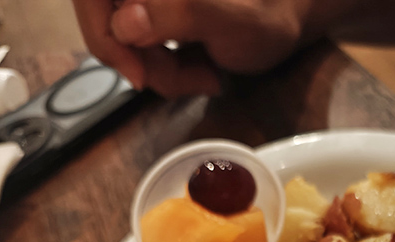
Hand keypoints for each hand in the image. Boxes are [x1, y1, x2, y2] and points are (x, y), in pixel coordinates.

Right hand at [71, 0, 315, 96]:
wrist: (289, 18)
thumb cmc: (267, 15)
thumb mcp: (228, 19)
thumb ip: (176, 12)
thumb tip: (126, 21)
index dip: (105, 38)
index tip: (139, 76)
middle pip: (105, 23)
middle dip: (142, 62)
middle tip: (186, 80)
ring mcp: (148, 3)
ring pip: (123, 42)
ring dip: (160, 71)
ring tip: (205, 74)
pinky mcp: (154, 14)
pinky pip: (141, 49)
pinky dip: (167, 69)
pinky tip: (201, 68)